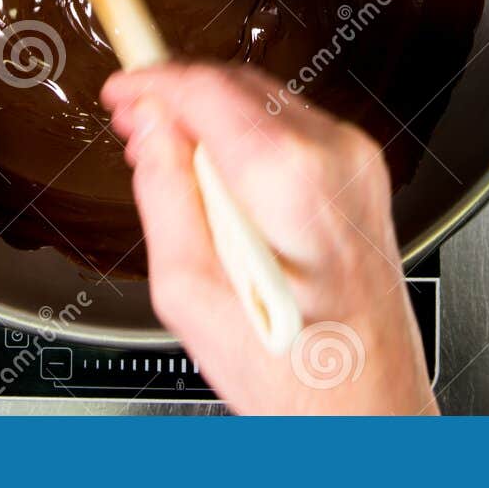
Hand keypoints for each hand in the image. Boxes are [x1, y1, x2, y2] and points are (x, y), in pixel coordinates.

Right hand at [102, 62, 437, 414]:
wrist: (369, 406)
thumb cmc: (295, 372)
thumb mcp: (191, 291)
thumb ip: (163, 194)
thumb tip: (148, 132)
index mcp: (290, 178)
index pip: (206, 88)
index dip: (151, 81)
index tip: (120, 90)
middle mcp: (334, 155)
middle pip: (238, 84)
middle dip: (178, 97)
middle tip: (131, 125)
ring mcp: (357, 161)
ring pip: (264, 101)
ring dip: (211, 117)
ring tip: (169, 162)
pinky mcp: (363, 174)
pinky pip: (291, 129)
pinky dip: (247, 139)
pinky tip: (220, 182)